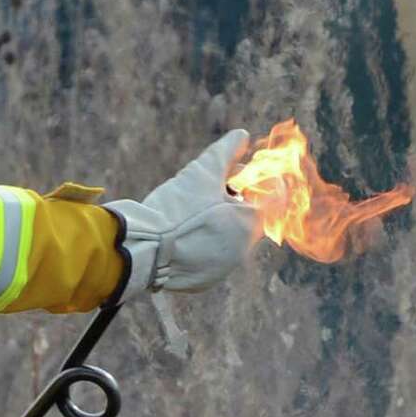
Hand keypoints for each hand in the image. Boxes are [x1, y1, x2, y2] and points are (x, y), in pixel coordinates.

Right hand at [107, 129, 260, 294]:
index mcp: (250, 222)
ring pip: (227, 238)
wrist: (144, 249)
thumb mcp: (203, 171)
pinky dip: (199, 245)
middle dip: (229, 202)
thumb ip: (227, 151)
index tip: (230, 175)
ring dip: (215, 224)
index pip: (270, 196)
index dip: (251, 180)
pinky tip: (179, 235)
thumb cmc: (177, 207)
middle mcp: (244, 249)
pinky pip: (209, 257)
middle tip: (202, 193)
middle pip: (245, 217)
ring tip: (187, 214)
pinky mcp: (205, 281)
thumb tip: (241, 135)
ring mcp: (224, 268)